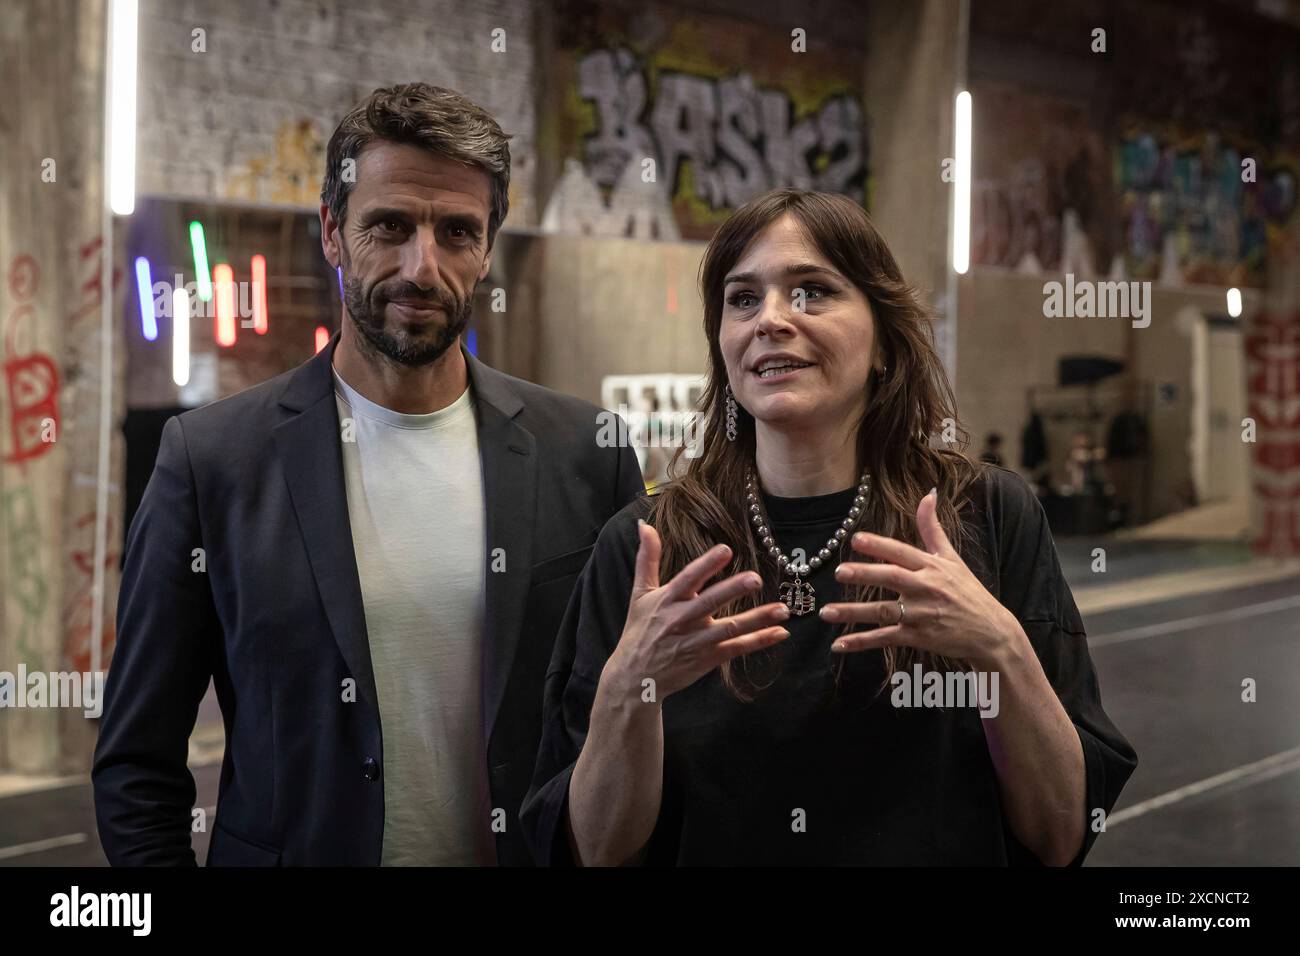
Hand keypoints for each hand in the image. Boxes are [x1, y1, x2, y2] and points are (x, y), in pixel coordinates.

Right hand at [603, 520, 789, 701]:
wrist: (634, 677)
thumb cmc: (639, 631)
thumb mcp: (639, 594)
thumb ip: (647, 558)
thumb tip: (644, 525)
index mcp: (667, 600)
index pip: (688, 578)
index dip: (706, 564)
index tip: (725, 550)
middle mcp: (682, 620)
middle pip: (710, 602)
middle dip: (733, 590)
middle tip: (756, 579)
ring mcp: (696, 642)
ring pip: (730, 628)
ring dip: (758, 619)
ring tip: (782, 610)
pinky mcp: (706, 660)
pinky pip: (736, 649)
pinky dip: (759, 641)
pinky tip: (779, 633)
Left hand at [819, 489, 1022, 669]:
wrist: (992, 632)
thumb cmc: (968, 592)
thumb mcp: (952, 558)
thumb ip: (932, 528)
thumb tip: (927, 495)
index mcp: (931, 567)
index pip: (901, 552)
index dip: (879, 545)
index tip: (856, 540)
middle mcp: (926, 588)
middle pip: (892, 578)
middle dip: (865, 574)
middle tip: (840, 573)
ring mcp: (922, 614)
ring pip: (883, 611)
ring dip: (854, 613)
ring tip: (826, 612)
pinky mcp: (919, 637)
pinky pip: (886, 639)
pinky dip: (862, 642)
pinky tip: (839, 644)